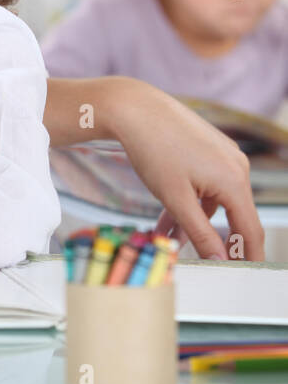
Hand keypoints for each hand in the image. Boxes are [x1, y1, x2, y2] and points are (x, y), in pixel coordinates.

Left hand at [104, 79, 264, 260]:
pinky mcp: (209, 149)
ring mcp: (224, 156)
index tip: (245, 275)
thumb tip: (220, 259)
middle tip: (204, 262)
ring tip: (166, 237)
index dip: (248, 256)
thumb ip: (200, 232)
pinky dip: (190, 201)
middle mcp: (237, 167)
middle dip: (213, 239)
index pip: (250, 230)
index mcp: (235, 181)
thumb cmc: (153, 151)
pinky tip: (167, 215)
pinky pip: (206, 184)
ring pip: (214, 200)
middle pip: (233, 215)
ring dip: (193, 220)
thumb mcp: (175, 199)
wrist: (135, 108)